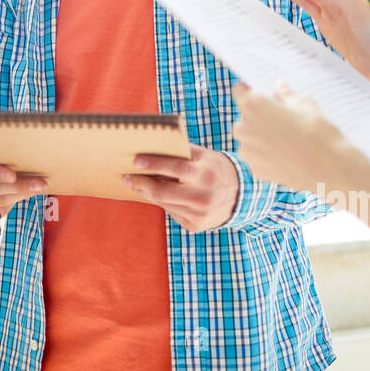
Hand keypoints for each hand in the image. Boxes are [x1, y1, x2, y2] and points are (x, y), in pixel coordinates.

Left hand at [122, 145, 238, 231]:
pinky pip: (171, 212)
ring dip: (147, 192)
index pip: (176, 168)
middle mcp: (202, 198)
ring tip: (136, 182)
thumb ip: (182, 151)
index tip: (135, 161)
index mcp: (206, 176)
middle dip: (141, 183)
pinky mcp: (196, 226)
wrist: (243, 197)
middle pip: (162, 191)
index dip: (154, 164)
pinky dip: (162, 201)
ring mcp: (199, 215)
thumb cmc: (217, 169)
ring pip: (163, 203)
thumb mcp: (205, 156)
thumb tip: (151, 144)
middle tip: (126, 176)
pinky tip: (156, 193)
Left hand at [231, 83, 365, 197]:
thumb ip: (286, 94)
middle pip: (245, 115)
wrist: (332, 169)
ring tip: (287, 138)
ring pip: (250, 137)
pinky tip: (287, 154)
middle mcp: (243, 128)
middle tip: (281, 117)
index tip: (261, 92)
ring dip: (261, 135)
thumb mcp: (305, 104)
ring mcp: (247, 151)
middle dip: (259, 114)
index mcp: (252, 106)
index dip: (250, 89)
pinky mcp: (255, 169)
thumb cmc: (319, 132)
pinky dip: (267, 154)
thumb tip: (279, 86)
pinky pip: (257, 156)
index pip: (239, 90)